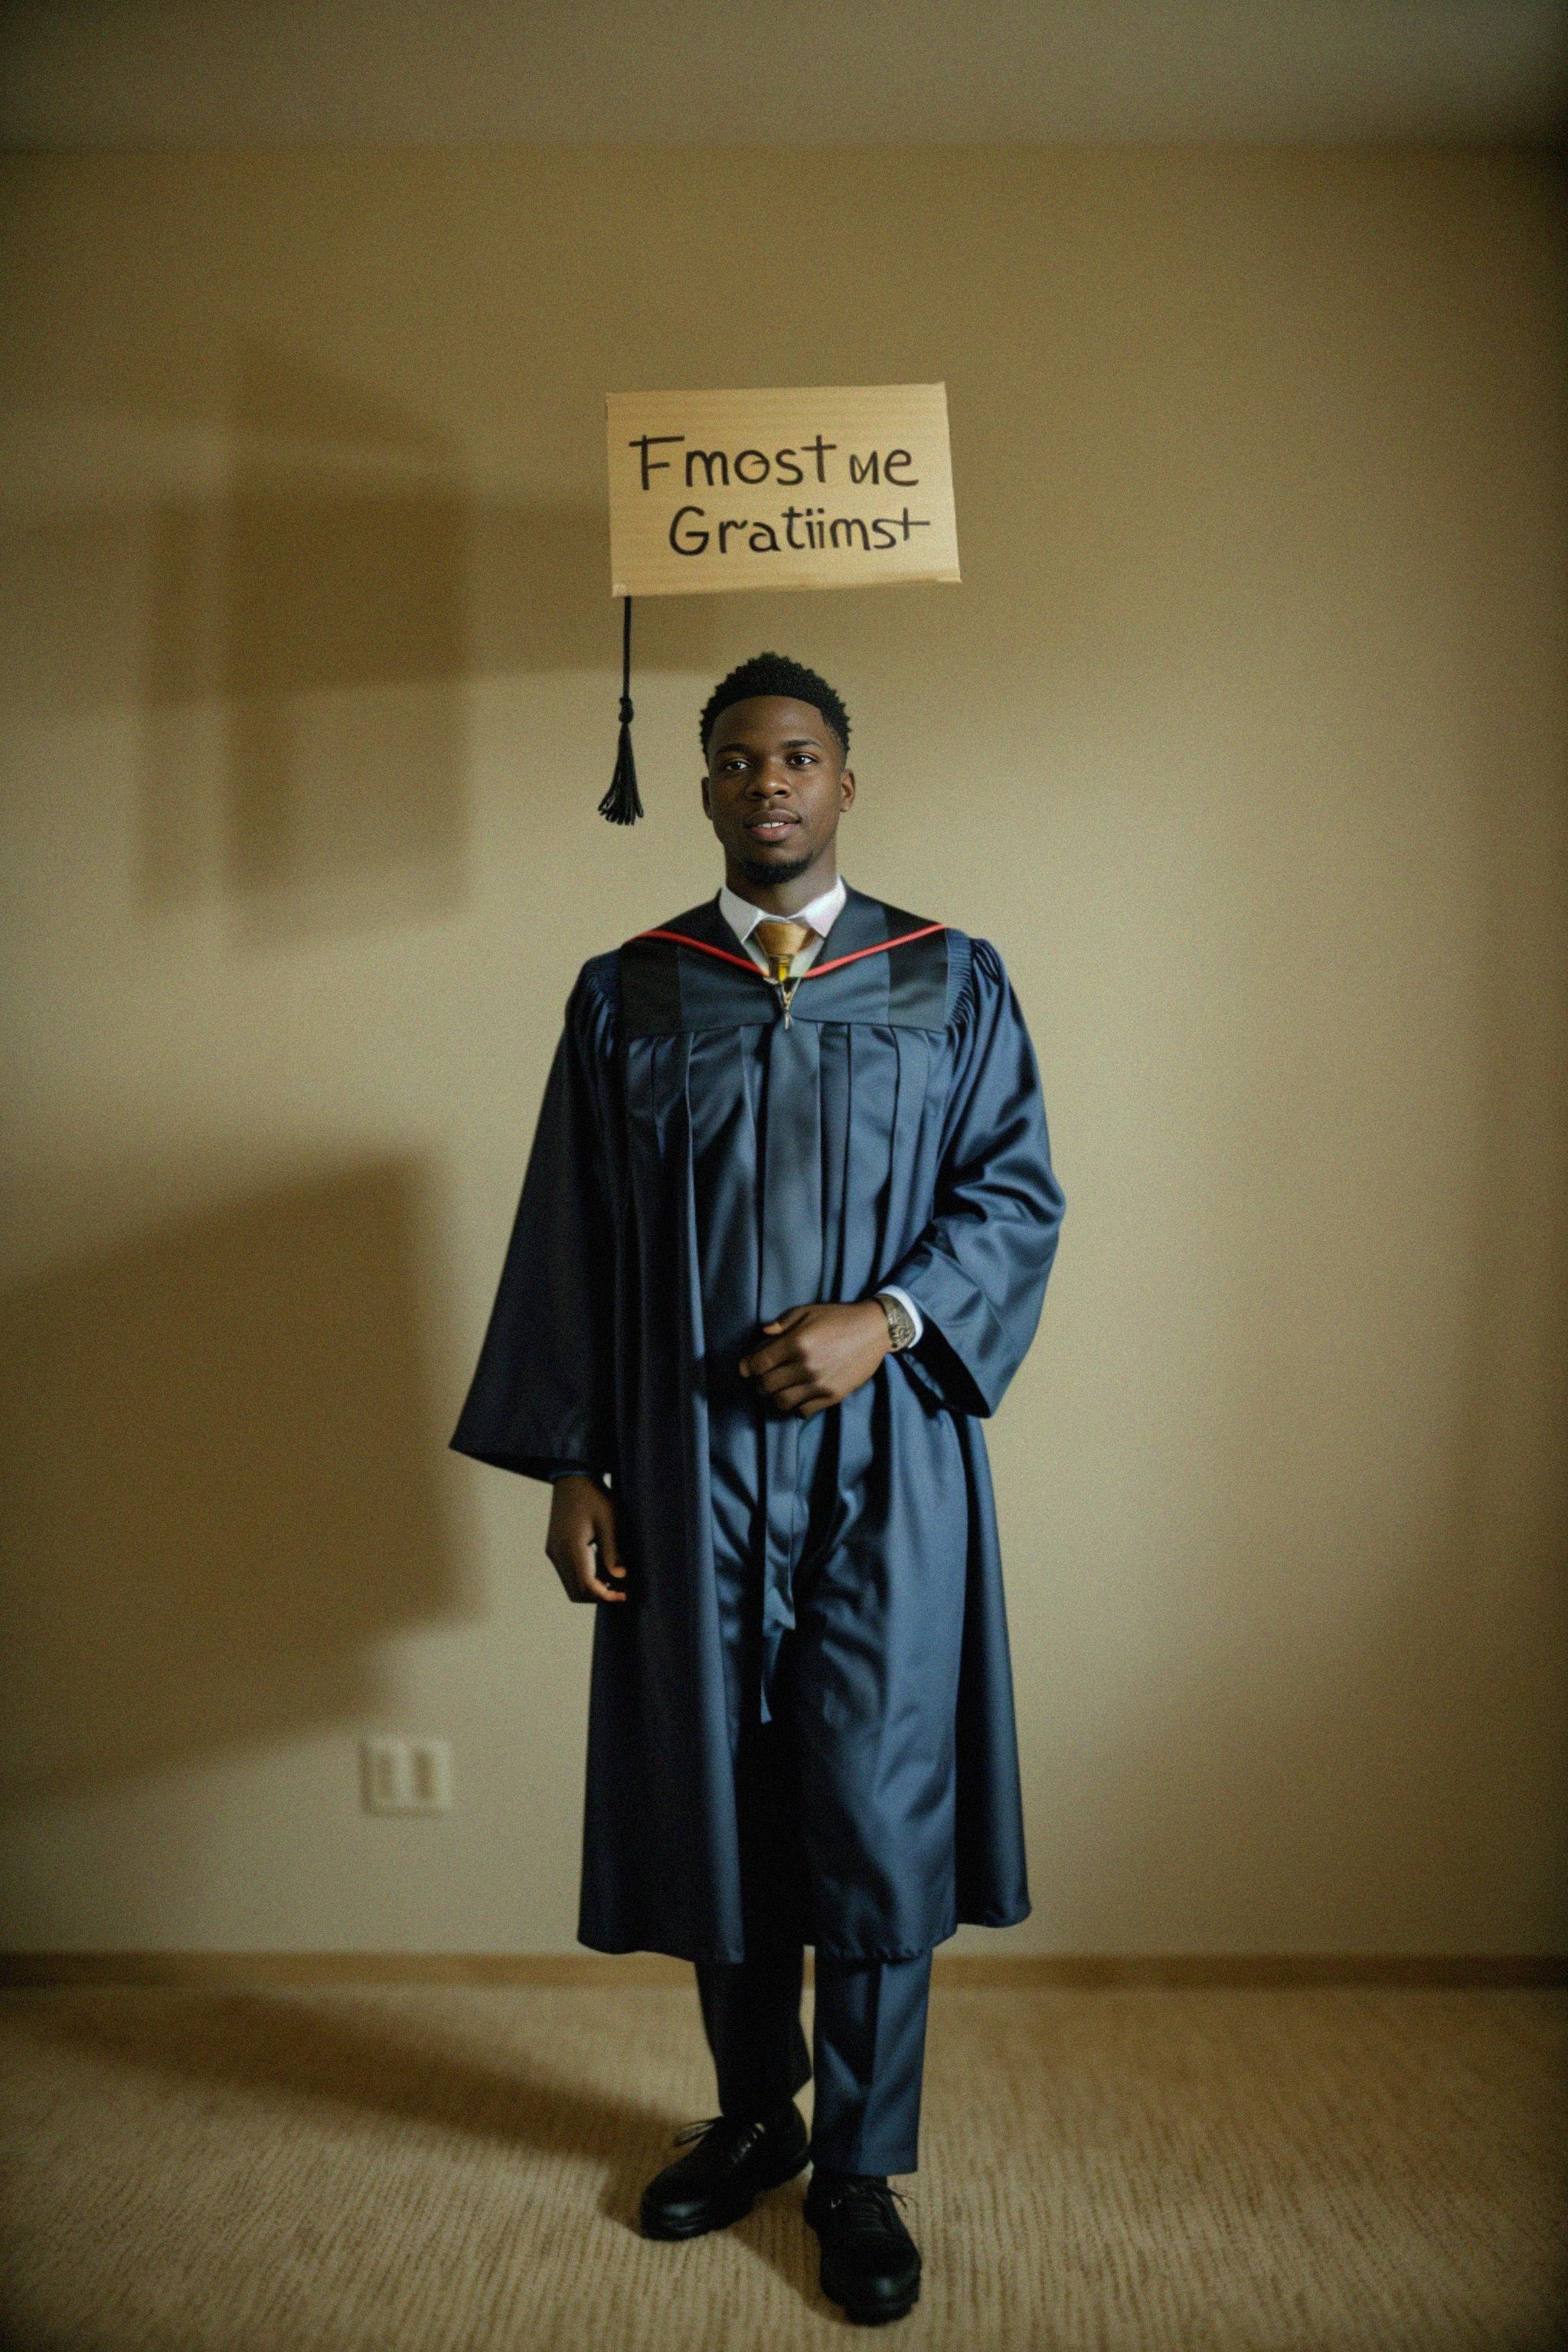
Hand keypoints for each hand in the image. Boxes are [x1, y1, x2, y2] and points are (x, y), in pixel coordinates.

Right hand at [546, 1474, 627, 1602]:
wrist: (572, 1479)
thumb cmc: (594, 1496)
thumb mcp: (609, 1521)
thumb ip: (613, 1550)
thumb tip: (621, 1576)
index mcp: (571, 1546)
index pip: (586, 1585)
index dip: (605, 1595)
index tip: (623, 1595)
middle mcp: (558, 1553)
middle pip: (576, 1591)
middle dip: (598, 1596)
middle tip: (620, 1591)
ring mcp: (554, 1551)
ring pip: (571, 1585)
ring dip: (590, 1589)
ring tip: (613, 1581)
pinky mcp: (554, 1548)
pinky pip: (567, 1573)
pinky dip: (583, 1578)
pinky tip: (601, 1570)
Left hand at [738, 1300, 892, 1418]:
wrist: (874, 1330)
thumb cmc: (838, 1318)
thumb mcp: (808, 1312)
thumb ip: (782, 1323)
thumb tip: (762, 1333)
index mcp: (797, 1343)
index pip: (759, 1364)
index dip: (747, 1367)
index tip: (746, 1368)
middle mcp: (806, 1366)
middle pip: (766, 1386)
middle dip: (759, 1383)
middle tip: (763, 1377)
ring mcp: (819, 1384)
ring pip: (781, 1402)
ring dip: (775, 1397)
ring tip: (779, 1388)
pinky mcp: (832, 1396)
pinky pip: (803, 1412)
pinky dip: (795, 1406)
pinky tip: (798, 1395)